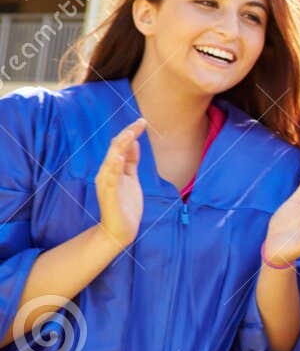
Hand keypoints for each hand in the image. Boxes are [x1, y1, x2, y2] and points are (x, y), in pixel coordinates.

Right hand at [95, 120, 146, 246]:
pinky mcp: (108, 195)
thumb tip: (134, 142)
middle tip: (139, 123)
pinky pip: (110, 180)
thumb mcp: (131, 178)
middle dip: (127, 135)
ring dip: (120, 147)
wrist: (120, 229)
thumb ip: (131, 161)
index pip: (120, 146)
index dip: (130, 134)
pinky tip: (118, 159)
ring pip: (111, 161)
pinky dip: (113, 168)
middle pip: (115, 149)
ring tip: (129, 134)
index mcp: (113, 169)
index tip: (142, 122)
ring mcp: (107, 184)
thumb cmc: (126, 203)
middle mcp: (107, 173)